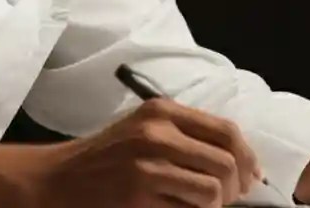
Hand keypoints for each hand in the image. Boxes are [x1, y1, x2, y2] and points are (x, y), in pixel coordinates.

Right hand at [0, 98, 260, 207]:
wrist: (58, 179)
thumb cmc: (105, 158)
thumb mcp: (143, 131)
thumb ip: (184, 136)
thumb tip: (239, 161)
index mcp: (161, 111)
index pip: (227, 130)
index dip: (248, 157)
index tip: (251, 176)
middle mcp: (157, 131)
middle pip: (227, 161)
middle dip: (236, 187)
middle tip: (228, 199)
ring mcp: (148, 164)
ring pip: (214, 190)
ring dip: (215, 205)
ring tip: (200, 206)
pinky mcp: (141, 194)